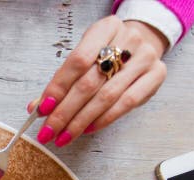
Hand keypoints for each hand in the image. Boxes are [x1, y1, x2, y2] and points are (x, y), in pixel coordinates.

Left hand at [28, 16, 167, 146]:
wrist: (142, 43)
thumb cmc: (107, 52)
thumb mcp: (83, 57)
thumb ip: (61, 81)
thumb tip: (37, 107)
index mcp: (105, 28)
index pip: (77, 61)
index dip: (58, 88)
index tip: (42, 109)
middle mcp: (128, 40)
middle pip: (89, 83)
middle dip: (65, 112)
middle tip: (49, 131)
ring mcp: (144, 58)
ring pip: (106, 96)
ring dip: (80, 121)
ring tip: (64, 136)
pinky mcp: (156, 75)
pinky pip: (126, 103)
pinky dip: (103, 119)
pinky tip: (87, 129)